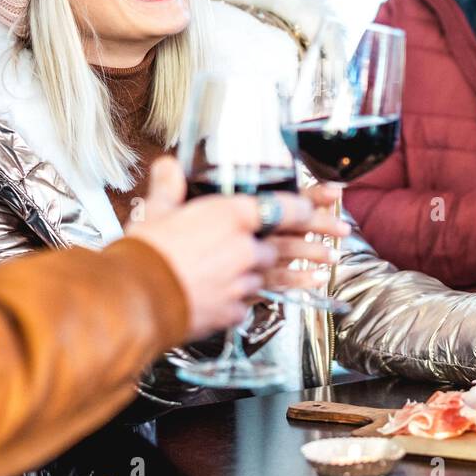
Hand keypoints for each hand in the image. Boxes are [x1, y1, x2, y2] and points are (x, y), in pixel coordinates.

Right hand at [125, 158, 347, 338]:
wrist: (135, 299)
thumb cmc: (145, 253)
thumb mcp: (156, 211)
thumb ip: (169, 187)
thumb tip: (167, 165)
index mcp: (232, 215)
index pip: (283, 205)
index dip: (308, 203)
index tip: (327, 201)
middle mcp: (244, 247)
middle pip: (285, 244)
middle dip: (313, 241)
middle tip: (339, 238)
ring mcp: (242, 281)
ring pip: (273, 275)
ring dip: (298, 273)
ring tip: (321, 272)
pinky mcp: (234, 310)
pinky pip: (252, 301)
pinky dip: (258, 297)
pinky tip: (271, 299)